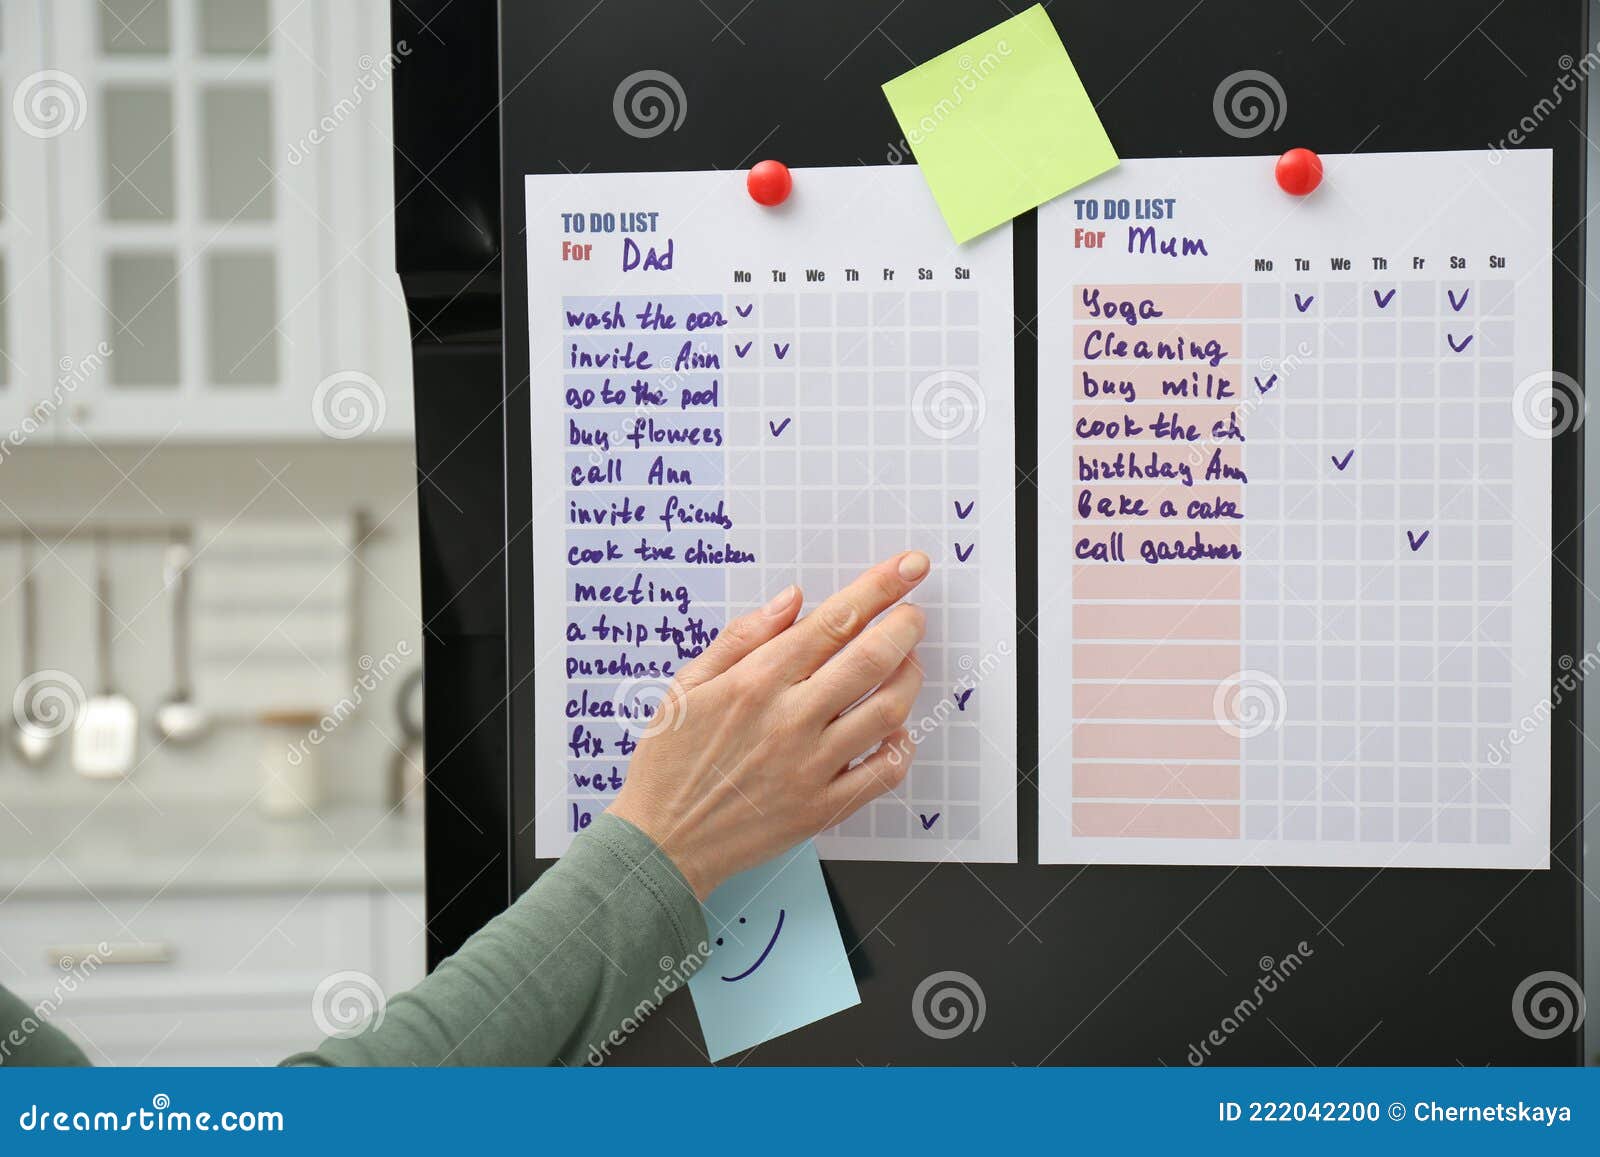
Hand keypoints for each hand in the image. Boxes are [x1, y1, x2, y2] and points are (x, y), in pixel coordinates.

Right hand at [608, 552, 929, 898]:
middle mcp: (789, 719)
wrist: (662, 841)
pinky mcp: (822, 808)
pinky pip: (884, 773)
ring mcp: (811, 767)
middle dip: (906, 626)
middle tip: (913, 615)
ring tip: (905, 665)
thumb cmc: (670, 760)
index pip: (834, 621)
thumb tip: (793, 598)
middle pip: (873, 659)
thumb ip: (742, 637)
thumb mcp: (687, 685)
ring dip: (908, 679)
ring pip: (888, 711)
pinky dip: (901, 745)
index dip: (880, 588)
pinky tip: (894, 730)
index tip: (909, 567)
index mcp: (756, 681)